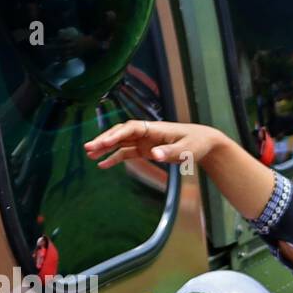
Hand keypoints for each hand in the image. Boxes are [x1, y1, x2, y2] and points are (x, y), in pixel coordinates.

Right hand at [85, 120, 224, 169]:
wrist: (204, 143)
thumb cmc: (197, 143)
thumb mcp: (187, 150)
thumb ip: (171, 153)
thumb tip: (154, 154)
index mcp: (155, 128)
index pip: (130, 128)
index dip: (116, 134)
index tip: (104, 142)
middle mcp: (146, 132)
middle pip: (120, 133)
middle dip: (104, 139)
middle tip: (88, 148)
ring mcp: (145, 141)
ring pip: (120, 142)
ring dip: (105, 148)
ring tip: (89, 155)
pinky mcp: (145, 149)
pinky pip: (126, 152)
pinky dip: (115, 158)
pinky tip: (103, 164)